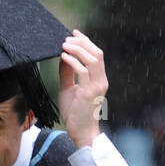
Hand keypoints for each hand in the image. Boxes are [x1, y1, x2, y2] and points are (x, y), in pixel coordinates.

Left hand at [59, 29, 107, 148]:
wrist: (80, 132)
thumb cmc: (75, 112)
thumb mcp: (68, 88)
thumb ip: (67, 73)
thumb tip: (63, 56)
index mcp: (98, 78)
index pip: (96, 54)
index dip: (86, 41)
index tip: (73, 32)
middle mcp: (101, 80)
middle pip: (97, 53)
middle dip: (82, 42)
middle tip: (67, 37)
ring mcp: (97, 86)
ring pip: (93, 60)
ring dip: (78, 49)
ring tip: (64, 44)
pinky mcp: (90, 93)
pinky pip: (83, 72)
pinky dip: (73, 62)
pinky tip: (63, 57)